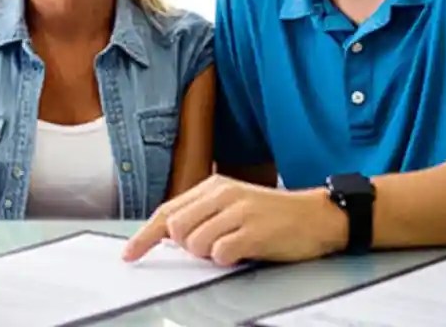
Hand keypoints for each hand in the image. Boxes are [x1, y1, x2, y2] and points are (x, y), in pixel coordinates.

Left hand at [121, 175, 347, 264]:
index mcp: (214, 186)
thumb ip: (202, 214)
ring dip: (208, 255)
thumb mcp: (233, 206)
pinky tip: (243, 251)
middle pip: (176, 229)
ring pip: (195, 243)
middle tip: (211, 246)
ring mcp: (239, 211)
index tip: (130, 254)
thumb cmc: (272, 216)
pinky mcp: (254, 231)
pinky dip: (227, 259)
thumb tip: (169, 236)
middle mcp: (223, 194)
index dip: (146, 235)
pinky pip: (220, 254)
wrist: (316, 217)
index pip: (167, 211)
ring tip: (231, 247)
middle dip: (186, 246)